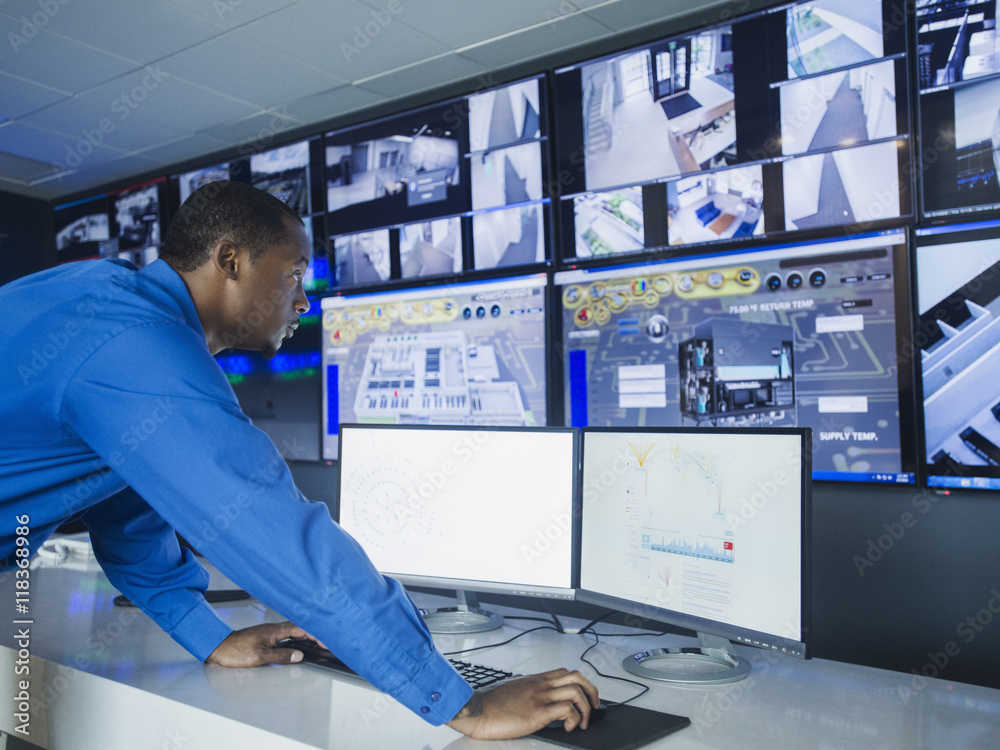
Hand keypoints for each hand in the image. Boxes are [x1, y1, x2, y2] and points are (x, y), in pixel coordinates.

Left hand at [205, 621, 321, 666]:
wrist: (218, 647)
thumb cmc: (236, 650)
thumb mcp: (260, 656)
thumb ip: (281, 656)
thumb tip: (299, 656)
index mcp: (275, 630)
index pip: (301, 630)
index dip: (316, 635)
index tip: (326, 642)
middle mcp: (274, 628)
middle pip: (300, 628)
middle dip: (315, 634)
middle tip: (326, 642)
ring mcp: (270, 632)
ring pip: (293, 631)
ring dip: (306, 636)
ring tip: (316, 643)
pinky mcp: (266, 637)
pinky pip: (286, 635)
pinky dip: (296, 638)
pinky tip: (297, 645)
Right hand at [446, 669, 598, 739]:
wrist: (478, 710)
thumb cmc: (491, 705)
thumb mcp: (513, 691)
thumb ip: (528, 693)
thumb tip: (538, 702)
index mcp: (535, 680)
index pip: (565, 673)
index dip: (580, 684)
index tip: (584, 697)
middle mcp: (540, 685)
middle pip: (577, 677)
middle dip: (592, 691)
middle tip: (594, 707)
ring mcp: (540, 697)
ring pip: (576, 691)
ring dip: (587, 708)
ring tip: (583, 722)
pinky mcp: (538, 713)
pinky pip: (567, 710)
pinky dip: (574, 719)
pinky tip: (569, 728)